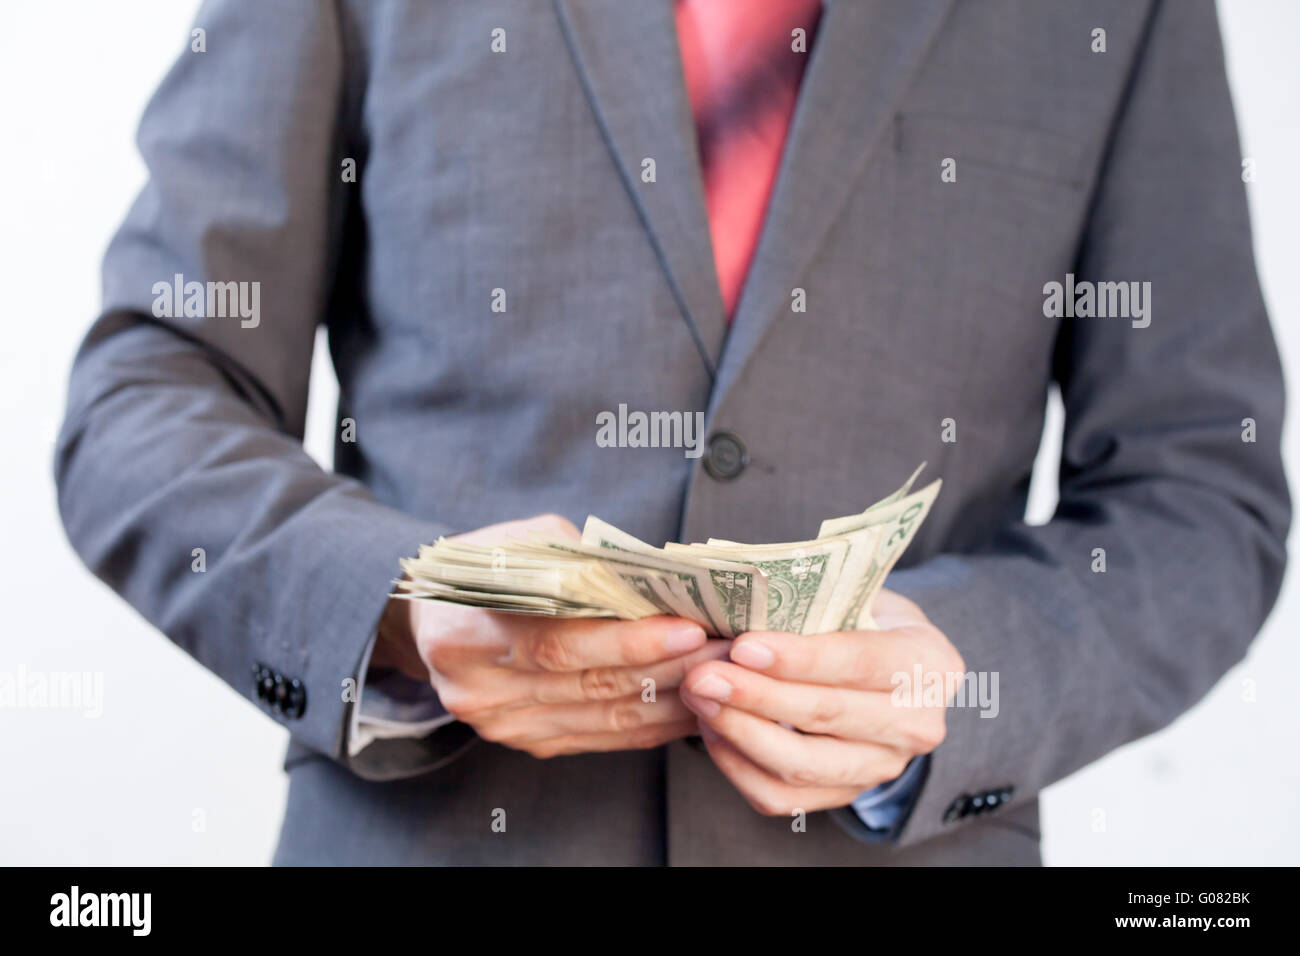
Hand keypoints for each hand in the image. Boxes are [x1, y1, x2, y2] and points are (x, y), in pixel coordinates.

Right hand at [375, 514, 728, 756]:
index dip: (627, 641)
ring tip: (723, 673)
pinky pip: (604, 736)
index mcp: (465, 633)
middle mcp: (479, 691)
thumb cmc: (482, 568)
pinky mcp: (528, 742)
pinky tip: (693, 703)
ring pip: (605, 717)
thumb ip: (575, 559)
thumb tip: (651, 578)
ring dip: (672, 698)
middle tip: (725, 649)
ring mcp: (503, 725)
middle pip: (590, 685)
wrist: (434, 618)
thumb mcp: (516, 542)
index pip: (559, 644)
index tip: (688, 628)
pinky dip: (653, 722)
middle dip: (668, 668)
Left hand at [679, 588, 962, 815]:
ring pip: (801, 765)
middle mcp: (918, 724)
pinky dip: (738, 765)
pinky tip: (711, 729)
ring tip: (699, 698)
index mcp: (929, 663)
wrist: (888, 669)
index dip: (799, 657)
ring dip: (740, 732)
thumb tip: (738, 599)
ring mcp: (883, 767)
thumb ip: (814, 601)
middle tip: (702, 675)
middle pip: (826, 715)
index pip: (859, 661)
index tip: (743, 646)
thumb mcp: (856, 594)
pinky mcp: (845, 795)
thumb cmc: (862, 619)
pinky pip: (782, 796)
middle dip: (755, 695)